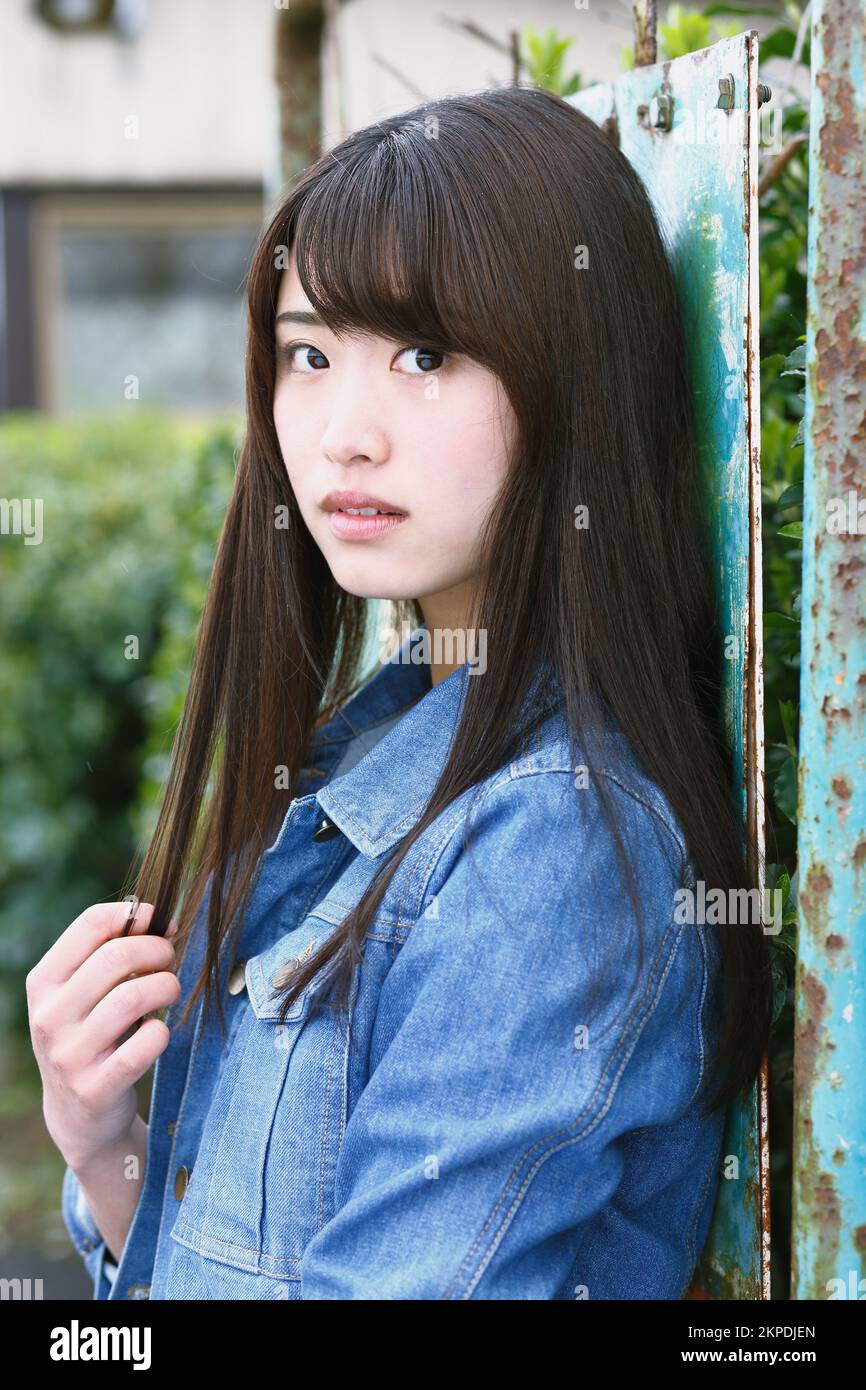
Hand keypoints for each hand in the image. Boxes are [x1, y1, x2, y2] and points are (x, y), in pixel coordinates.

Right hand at [26, 900, 181, 1172]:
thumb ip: (107, 953)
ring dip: (166, 987)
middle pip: (117, 957)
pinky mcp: (96, 1088)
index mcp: (43, 983)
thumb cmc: (89, 1035)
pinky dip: (162, 1032)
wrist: (78, 1114)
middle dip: (157, 951)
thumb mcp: (80, 994)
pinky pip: (146, 1044)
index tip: (158, 922)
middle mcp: (49, 1017)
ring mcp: (69, 1055)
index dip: (134, 915)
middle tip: (169, 960)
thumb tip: (156, 917)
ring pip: (134, 997)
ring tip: (169, 991)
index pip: (89, 924)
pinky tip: (158, 1032)